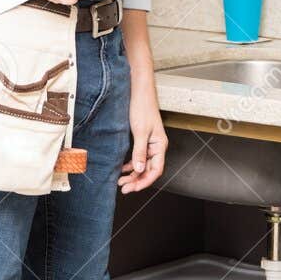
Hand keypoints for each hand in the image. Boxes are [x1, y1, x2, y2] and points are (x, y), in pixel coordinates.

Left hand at [119, 74, 166, 192]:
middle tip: (123, 188)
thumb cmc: (142, 107)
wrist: (139, 91)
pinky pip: (138, 157)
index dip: (144, 182)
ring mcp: (149, 143)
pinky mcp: (142, 139)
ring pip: (142, 165)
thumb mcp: (140, 131)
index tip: (132, 188)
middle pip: (148, 170)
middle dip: (137, 180)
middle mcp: (156, 146)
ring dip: (133, 174)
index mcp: (160, 145)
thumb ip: (140, 151)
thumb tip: (138, 169)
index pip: (155, 170)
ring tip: (121, 181)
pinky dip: (131, 164)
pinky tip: (123, 168)